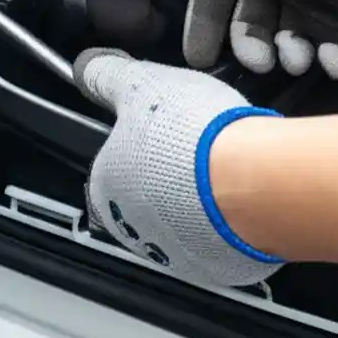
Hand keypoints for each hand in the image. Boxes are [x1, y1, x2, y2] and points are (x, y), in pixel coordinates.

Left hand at [75, 48, 282, 285]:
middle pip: (146, 199)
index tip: (162, 133)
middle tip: (198, 148)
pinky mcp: (215, 269)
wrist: (249, 180)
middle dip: (170, 176)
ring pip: (182, 223)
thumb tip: (88, 67)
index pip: (111, 169)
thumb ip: (109, 78)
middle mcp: (132, 229)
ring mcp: (173, 254)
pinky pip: (218, 241)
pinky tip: (244, 197)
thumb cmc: (188, 135)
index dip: (136, 147)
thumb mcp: (141, 85)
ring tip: (227, 169)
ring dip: (199, 202)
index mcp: (106, 188)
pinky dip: (228, 223)